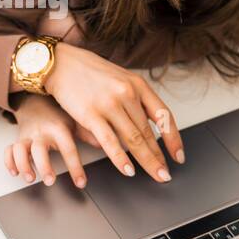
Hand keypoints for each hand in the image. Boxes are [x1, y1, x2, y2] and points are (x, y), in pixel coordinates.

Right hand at [4, 95, 88, 188]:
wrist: (36, 102)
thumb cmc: (58, 116)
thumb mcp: (76, 122)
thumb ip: (90, 134)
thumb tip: (110, 144)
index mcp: (58, 129)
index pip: (68, 149)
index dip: (75, 167)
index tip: (81, 183)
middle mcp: (41, 133)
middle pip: (39, 149)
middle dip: (44, 166)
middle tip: (50, 180)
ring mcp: (27, 137)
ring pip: (19, 149)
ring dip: (23, 164)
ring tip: (30, 178)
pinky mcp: (17, 140)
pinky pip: (9, 150)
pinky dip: (9, 162)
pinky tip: (14, 172)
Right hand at [43, 43, 184, 182]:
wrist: (60, 63)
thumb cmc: (88, 72)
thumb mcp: (120, 78)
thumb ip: (134, 100)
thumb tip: (146, 128)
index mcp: (137, 84)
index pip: (163, 115)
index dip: (173, 138)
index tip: (178, 155)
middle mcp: (127, 93)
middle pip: (148, 132)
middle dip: (159, 156)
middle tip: (166, 174)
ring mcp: (109, 104)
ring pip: (133, 139)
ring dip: (146, 161)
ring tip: (156, 175)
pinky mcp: (90, 114)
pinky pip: (110, 141)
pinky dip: (121, 159)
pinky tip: (128, 170)